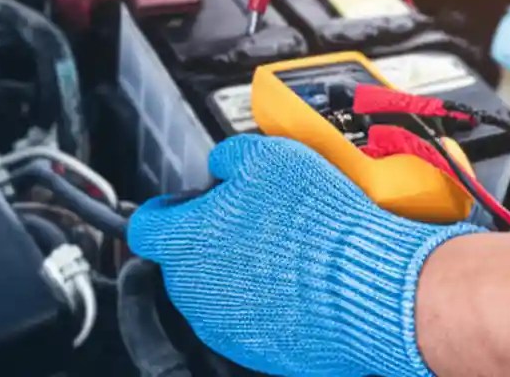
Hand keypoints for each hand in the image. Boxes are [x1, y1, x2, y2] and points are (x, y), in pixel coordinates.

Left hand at [128, 135, 481, 376]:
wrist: (367, 285)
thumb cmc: (317, 222)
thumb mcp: (268, 157)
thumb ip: (229, 158)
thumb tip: (221, 164)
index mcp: (184, 242)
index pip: (143, 227)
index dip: (163, 210)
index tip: (179, 205)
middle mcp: (194, 291)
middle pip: (185, 260)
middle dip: (211, 240)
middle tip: (254, 221)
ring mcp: (226, 327)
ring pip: (219, 292)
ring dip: (241, 272)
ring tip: (288, 252)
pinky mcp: (260, 352)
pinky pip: (254, 321)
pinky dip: (270, 302)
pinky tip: (301, 282)